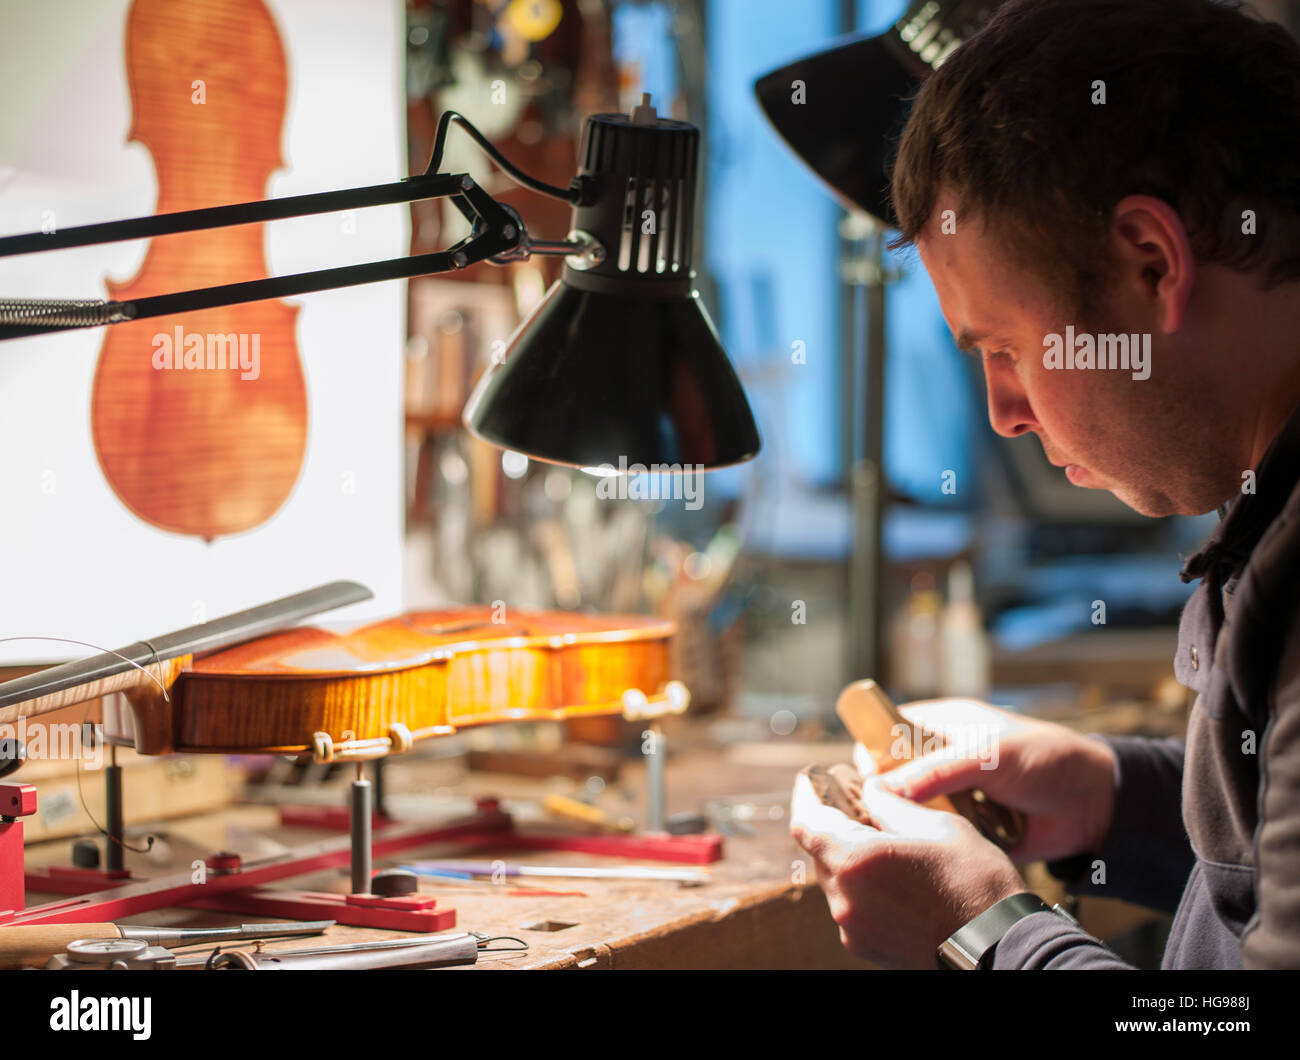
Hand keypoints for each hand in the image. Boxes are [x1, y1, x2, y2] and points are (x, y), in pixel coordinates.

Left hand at [790, 771, 1025, 967]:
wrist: (1000, 947)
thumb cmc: (975, 883)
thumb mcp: (937, 825)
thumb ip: (892, 804)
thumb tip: (869, 789)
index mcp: (855, 861)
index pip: (806, 823)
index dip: (806, 798)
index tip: (811, 783)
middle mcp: (844, 898)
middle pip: (821, 852)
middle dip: (835, 827)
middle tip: (857, 808)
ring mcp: (853, 928)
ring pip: (837, 880)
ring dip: (851, 859)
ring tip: (885, 845)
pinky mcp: (866, 948)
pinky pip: (852, 907)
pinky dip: (863, 888)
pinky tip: (895, 878)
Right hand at [862, 698, 1117, 862]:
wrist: (1096, 804)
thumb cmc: (1046, 759)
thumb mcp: (988, 755)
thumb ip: (935, 771)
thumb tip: (880, 790)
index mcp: (943, 726)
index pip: (888, 732)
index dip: (871, 752)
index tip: (862, 779)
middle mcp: (941, 760)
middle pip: (892, 775)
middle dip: (882, 794)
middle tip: (873, 815)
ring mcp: (953, 796)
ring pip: (909, 810)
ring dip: (905, 823)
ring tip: (895, 838)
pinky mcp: (966, 829)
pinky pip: (935, 838)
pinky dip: (930, 845)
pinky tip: (921, 854)